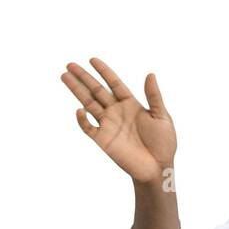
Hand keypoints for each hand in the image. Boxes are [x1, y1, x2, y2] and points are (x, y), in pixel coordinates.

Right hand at [60, 57, 176, 184]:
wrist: (158, 168)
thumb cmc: (163, 144)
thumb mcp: (161, 116)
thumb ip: (154, 96)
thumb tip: (150, 74)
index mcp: (130, 104)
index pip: (113, 83)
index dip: (103, 71)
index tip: (92, 60)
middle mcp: (116, 112)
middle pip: (96, 90)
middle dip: (83, 77)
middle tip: (69, 64)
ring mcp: (108, 125)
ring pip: (88, 103)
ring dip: (76, 90)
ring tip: (64, 76)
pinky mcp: (103, 140)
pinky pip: (88, 128)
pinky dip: (82, 120)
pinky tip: (79, 110)